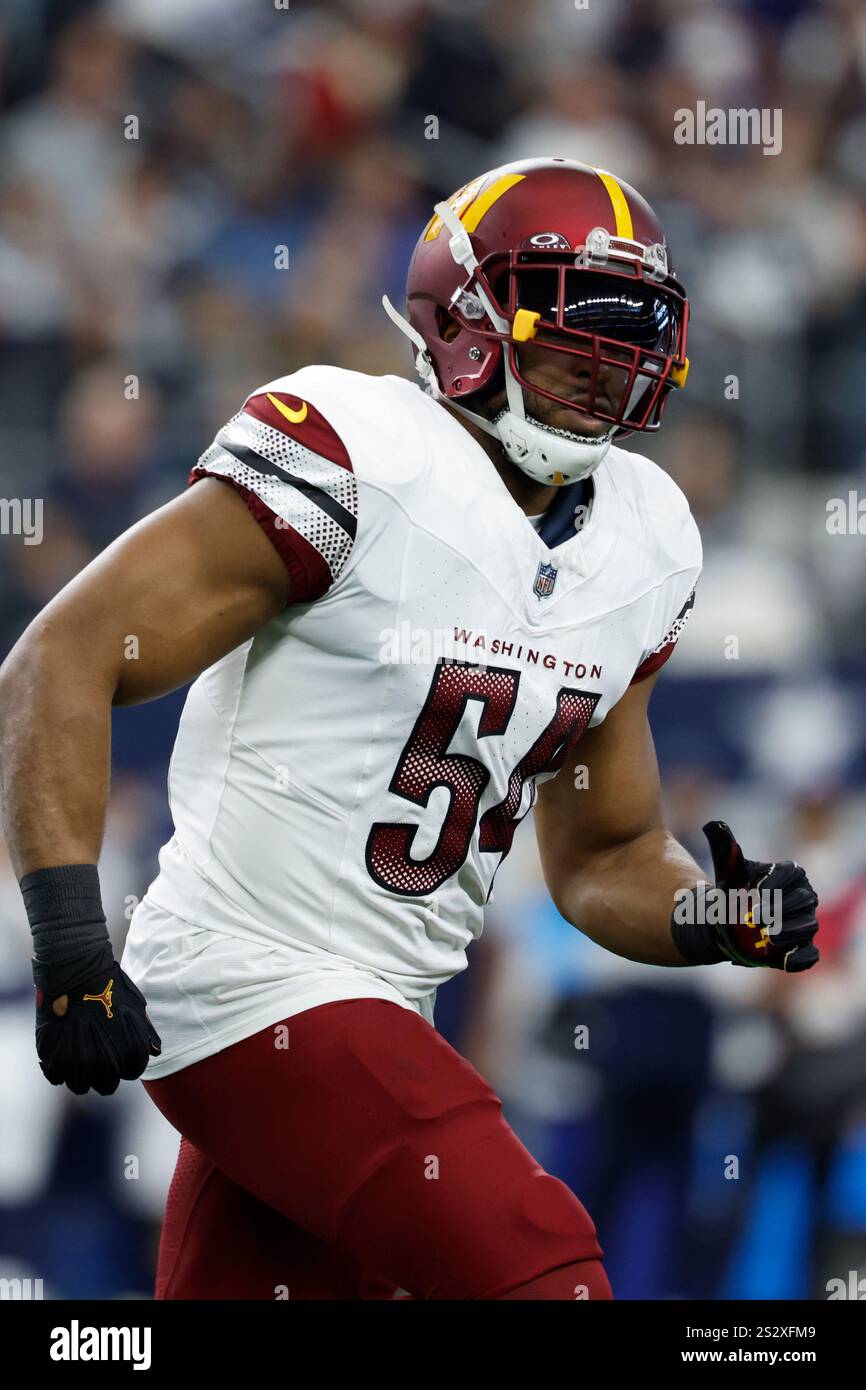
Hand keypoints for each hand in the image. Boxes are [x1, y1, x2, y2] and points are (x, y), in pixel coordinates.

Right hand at [35, 962, 161, 1095]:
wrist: (77, 971)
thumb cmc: (109, 987)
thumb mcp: (136, 1008)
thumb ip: (145, 1034)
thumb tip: (152, 1052)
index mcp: (130, 1053)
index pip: (131, 1073)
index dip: (126, 1062)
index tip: (119, 1049)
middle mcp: (104, 1064)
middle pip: (107, 1086)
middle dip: (105, 1073)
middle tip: (98, 1053)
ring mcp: (77, 1064)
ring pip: (80, 1086)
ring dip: (81, 1073)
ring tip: (80, 1051)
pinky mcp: (52, 1059)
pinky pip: (56, 1077)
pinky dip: (59, 1067)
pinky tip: (63, 1049)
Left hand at [702, 821, 819, 971]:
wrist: (729, 920)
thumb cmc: (734, 890)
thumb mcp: (728, 867)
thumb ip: (723, 845)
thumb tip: (712, 825)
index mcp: (790, 874)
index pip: (792, 873)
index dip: (777, 880)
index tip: (756, 888)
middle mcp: (803, 897)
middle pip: (804, 900)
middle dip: (781, 908)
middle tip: (756, 916)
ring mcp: (804, 923)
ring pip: (807, 926)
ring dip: (789, 931)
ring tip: (767, 935)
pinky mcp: (801, 948)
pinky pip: (810, 954)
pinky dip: (800, 958)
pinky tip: (783, 959)